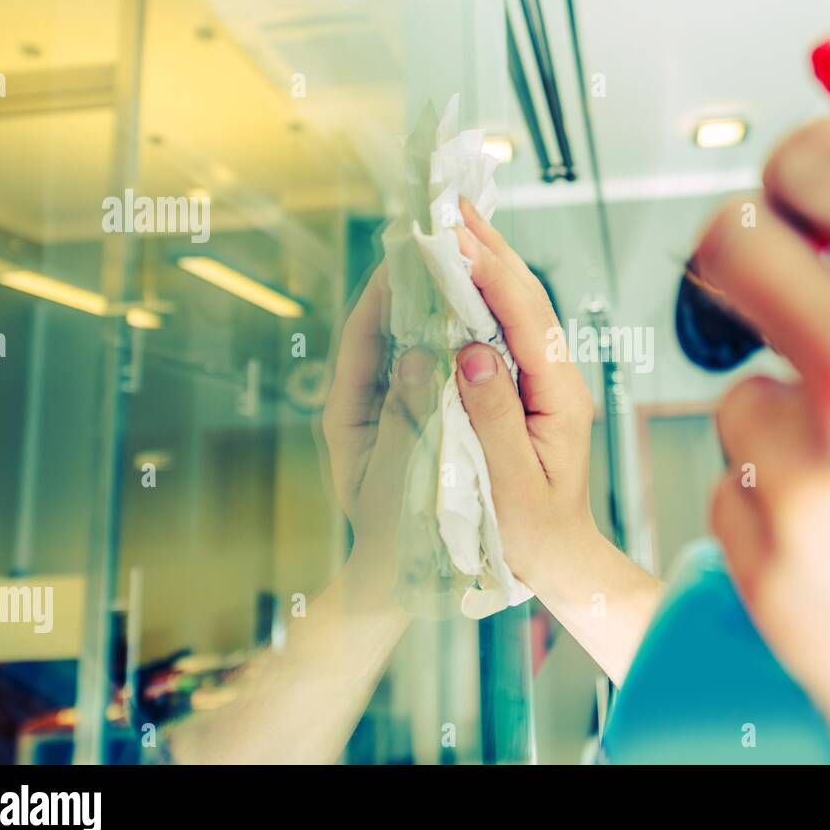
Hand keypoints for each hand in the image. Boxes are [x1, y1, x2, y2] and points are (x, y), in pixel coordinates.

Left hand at [321, 260, 440, 601]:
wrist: (403, 580)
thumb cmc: (396, 538)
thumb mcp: (398, 477)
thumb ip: (406, 418)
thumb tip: (419, 357)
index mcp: (347, 415)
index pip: (359, 339)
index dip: (381, 294)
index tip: (405, 254)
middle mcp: (366, 404)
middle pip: (385, 332)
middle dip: (411, 291)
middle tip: (441, 248)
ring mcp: (393, 410)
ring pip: (413, 347)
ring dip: (436, 312)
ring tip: (465, 273)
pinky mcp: (421, 421)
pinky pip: (436, 373)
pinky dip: (456, 347)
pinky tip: (482, 326)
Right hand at [450, 198, 597, 582]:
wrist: (559, 560)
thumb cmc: (532, 534)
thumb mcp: (509, 484)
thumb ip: (491, 416)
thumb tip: (470, 351)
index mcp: (559, 397)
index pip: (526, 318)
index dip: (489, 272)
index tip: (453, 234)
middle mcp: (559, 378)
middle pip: (527, 298)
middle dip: (490, 248)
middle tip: (449, 204)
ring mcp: (547, 380)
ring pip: (520, 308)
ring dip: (489, 263)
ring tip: (453, 224)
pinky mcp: (531, 389)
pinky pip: (509, 329)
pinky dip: (485, 295)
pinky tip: (462, 278)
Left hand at [699, 116, 829, 762]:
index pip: (823, 160)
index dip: (807, 172)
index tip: (800, 195)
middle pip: (734, 251)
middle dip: (760, 261)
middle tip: (783, 287)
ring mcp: (823, 483)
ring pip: (741, 395)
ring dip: (794, 417)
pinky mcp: (782, 581)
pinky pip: (734, 493)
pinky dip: (781, 505)